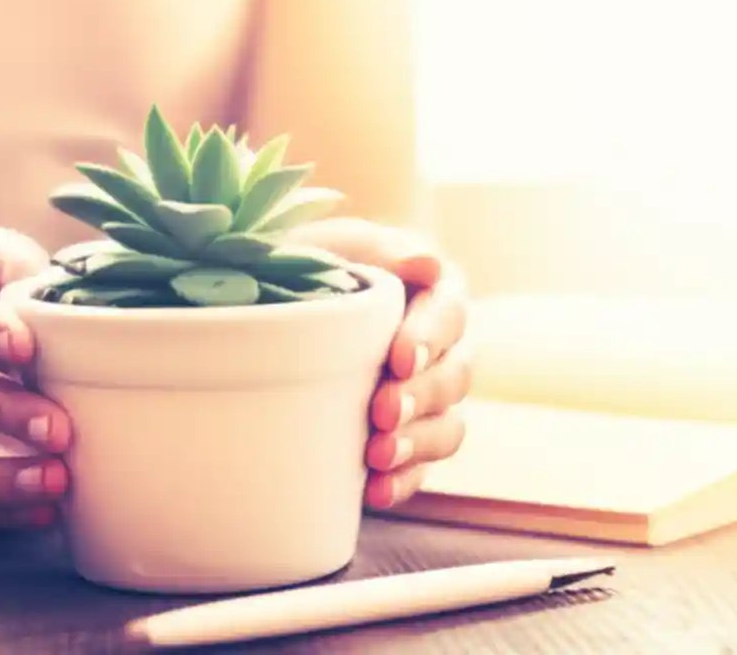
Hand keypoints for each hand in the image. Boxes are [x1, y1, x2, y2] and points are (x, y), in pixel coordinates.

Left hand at [291, 218, 471, 508]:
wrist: (281, 308)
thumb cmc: (316, 266)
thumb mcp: (340, 246)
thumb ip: (383, 251)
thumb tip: (429, 264)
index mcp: (436, 294)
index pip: (450, 315)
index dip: (429, 338)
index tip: (399, 357)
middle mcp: (444, 349)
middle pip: (455, 377)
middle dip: (420, 397)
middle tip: (382, 411)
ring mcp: (430, 398)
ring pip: (448, 427)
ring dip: (417, 444)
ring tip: (377, 455)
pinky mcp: (410, 438)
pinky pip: (422, 468)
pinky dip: (403, 481)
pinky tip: (375, 491)